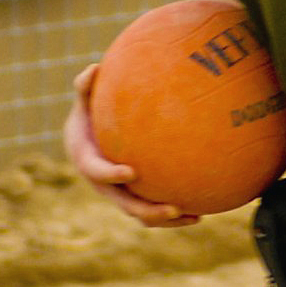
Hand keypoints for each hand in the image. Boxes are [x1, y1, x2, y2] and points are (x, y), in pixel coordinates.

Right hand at [62, 65, 199, 227]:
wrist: (85, 139)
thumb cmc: (88, 114)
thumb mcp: (83, 100)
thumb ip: (86, 86)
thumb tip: (95, 66)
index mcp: (88, 161)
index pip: (98, 172)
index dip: (112, 175)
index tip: (132, 172)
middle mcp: (103, 185)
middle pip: (125, 204)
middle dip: (148, 210)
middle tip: (172, 207)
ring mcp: (119, 194)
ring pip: (141, 214)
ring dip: (167, 220)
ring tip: (195, 216)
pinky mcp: (134, 197)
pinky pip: (153, 209)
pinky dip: (175, 214)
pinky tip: (202, 211)